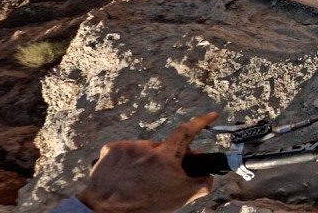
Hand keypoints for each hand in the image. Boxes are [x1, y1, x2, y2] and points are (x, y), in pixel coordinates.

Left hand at [77, 112, 218, 212]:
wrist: (106, 210)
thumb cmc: (143, 205)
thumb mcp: (181, 197)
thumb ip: (201, 183)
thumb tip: (208, 176)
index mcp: (166, 156)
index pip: (188, 131)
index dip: (201, 121)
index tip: (211, 115)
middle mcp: (147, 147)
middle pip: (165, 147)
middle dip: (167, 158)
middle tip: (164, 174)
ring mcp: (128, 146)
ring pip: (145, 150)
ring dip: (146, 161)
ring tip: (140, 180)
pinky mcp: (111, 149)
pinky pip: (126, 151)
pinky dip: (129, 161)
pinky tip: (126, 175)